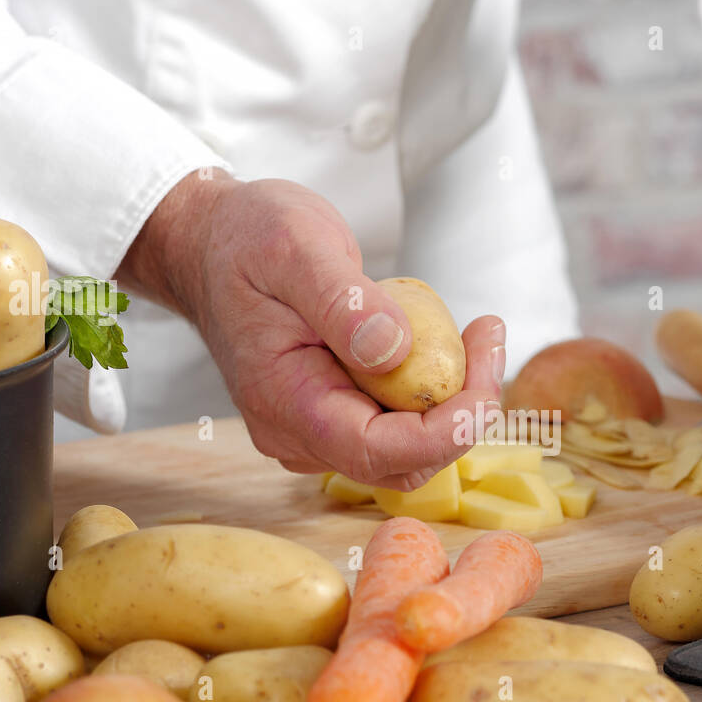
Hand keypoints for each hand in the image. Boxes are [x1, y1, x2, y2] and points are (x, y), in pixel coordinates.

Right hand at [116, 169, 503, 489]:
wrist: (211, 243)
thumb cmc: (245, 240)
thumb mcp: (295, 247)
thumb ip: (342, 301)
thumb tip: (395, 347)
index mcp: (284, 402)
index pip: (378, 451)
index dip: (445, 429)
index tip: (486, 375)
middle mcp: (298, 433)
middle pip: (403, 461)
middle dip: (463, 415)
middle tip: (490, 339)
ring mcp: (315, 429)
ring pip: (407, 449)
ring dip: (455, 404)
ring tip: (476, 336)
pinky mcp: (334, 413)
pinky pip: (397, 423)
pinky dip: (433, 392)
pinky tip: (445, 342)